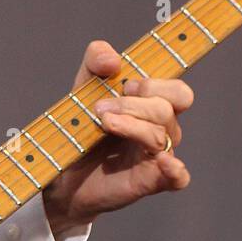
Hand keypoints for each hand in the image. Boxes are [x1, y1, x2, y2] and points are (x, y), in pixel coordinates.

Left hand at [42, 39, 193, 234]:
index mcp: (152, 106)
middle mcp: (161, 129)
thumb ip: (95, 61)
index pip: (177, 92)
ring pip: (160, 136)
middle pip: (165, 111)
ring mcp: (158, 156)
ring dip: (130, 126)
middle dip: (132, 106)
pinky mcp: (150, 181)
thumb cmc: (80, 127)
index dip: (155, 86)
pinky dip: (175, 170)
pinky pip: (178, 178)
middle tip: (100, 109)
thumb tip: (113, 59)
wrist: (62, 170)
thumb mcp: (83, 87)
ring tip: (103, 124)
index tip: (126, 85)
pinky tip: (162, 162)